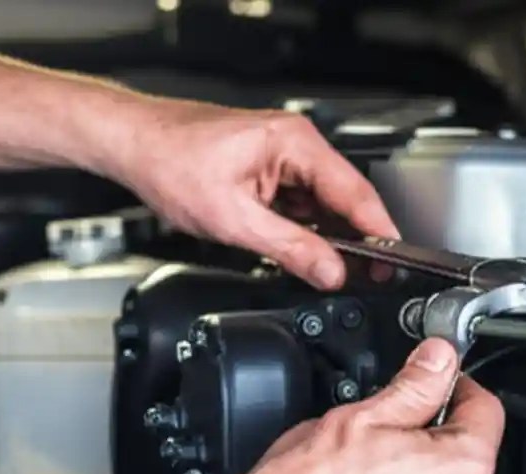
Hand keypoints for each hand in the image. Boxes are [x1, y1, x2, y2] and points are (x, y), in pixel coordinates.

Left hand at [110, 96, 399, 289]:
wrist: (132, 145)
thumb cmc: (170, 161)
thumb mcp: (233, 218)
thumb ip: (290, 248)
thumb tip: (331, 271)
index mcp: (295, 143)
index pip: (357, 194)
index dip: (379, 234)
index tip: (394, 264)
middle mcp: (295, 144)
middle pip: (344, 201)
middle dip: (354, 242)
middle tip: (366, 279)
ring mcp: (282, 157)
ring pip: (322, 207)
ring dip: (326, 239)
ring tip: (326, 271)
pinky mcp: (268, 171)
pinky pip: (300, 206)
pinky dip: (303, 231)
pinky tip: (298, 252)